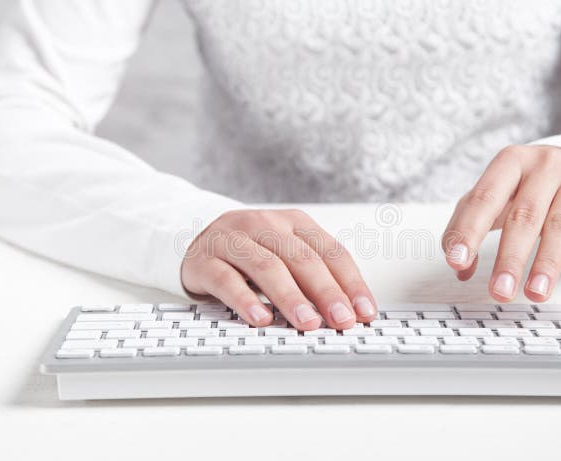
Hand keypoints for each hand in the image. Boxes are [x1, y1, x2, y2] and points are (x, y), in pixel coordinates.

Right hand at [181, 209, 376, 329]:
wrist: (196, 236)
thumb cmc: (252, 250)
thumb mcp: (286, 252)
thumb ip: (314, 276)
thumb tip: (349, 312)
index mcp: (294, 223)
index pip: (331, 252)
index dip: (351, 283)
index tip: (364, 311)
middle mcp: (265, 226)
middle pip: (302, 259)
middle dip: (326, 292)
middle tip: (341, 319)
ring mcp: (233, 241)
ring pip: (267, 267)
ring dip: (290, 297)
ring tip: (307, 323)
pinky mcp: (205, 260)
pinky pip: (226, 280)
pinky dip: (245, 301)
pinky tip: (260, 319)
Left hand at [442, 145, 560, 301]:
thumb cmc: (528, 185)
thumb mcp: (496, 194)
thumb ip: (468, 224)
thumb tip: (460, 268)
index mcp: (509, 162)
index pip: (484, 198)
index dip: (469, 231)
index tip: (458, 262)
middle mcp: (544, 165)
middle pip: (524, 215)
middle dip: (511, 258)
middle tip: (500, 292)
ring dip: (548, 263)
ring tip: (536, 293)